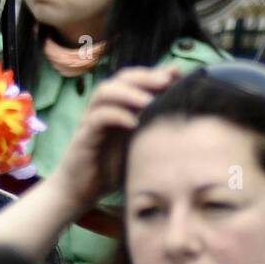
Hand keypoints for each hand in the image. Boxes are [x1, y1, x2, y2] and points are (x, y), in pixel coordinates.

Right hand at [44, 65, 182, 214]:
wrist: (81, 190)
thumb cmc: (112, 167)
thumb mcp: (138, 144)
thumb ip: (152, 127)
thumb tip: (183, 114)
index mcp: (117, 107)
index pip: (132, 79)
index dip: (153, 73)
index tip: (176, 73)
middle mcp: (102, 109)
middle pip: (118, 79)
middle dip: (143, 77)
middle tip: (165, 82)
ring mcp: (90, 121)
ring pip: (104, 93)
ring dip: (127, 93)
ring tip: (148, 101)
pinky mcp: (83, 137)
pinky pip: (96, 118)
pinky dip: (115, 116)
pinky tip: (133, 123)